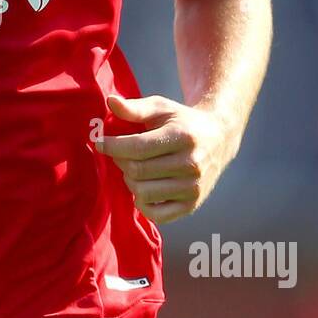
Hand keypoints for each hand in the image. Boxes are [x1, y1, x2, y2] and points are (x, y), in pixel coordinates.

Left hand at [94, 94, 236, 224]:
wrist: (219, 138)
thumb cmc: (182, 121)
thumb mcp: (161, 108)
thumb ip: (135, 108)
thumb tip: (110, 102)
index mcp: (183, 137)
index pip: (137, 148)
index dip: (112, 146)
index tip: (99, 142)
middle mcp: (191, 164)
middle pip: (137, 171)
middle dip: (120, 161)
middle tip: (119, 153)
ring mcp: (193, 187)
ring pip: (143, 193)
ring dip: (130, 181)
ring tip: (134, 168)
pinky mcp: (192, 205)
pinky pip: (156, 215)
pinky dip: (142, 203)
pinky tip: (143, 186)